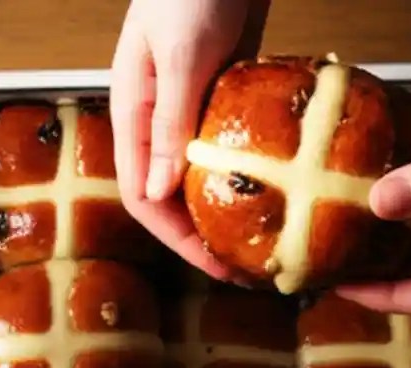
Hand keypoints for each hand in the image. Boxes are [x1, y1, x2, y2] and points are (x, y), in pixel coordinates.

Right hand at [109, 0, 268, 281]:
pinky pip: (233, 143)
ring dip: (228, 206)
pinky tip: (277, 187)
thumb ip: (168, 124)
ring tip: (264, 238)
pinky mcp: (225, 90)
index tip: (213, 266)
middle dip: (203, 234)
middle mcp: (158, 115)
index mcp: (133, 110)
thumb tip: (159, 193)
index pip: (142, 194)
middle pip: (172, 192)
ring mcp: (193, 104)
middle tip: (247, 265)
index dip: (174, 238)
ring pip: (203, 172)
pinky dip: (250, 169)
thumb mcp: (181, 58)